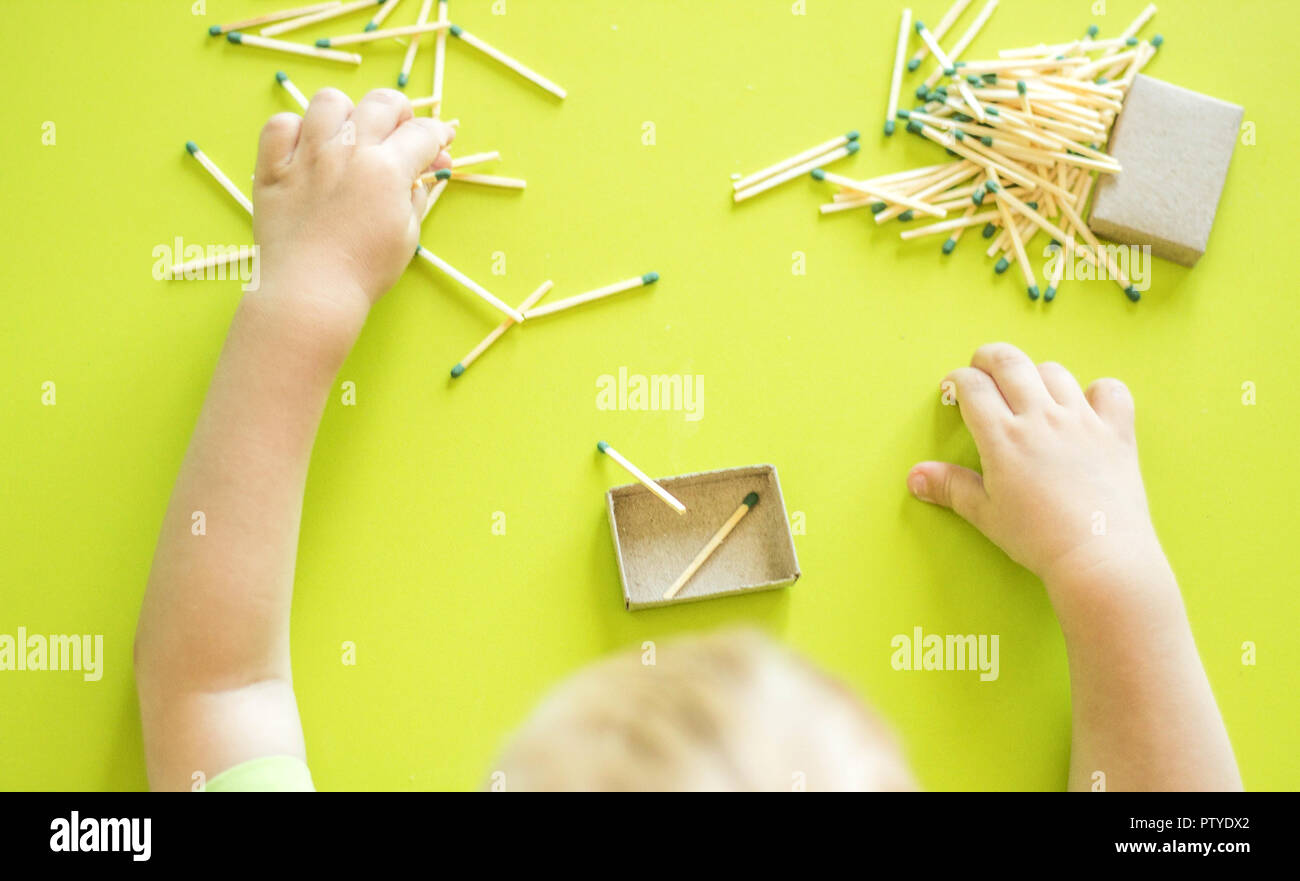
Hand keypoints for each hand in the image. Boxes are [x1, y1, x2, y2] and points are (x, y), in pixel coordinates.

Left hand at [251, 88, 454, 317]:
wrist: (310, 292)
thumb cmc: (365, 271)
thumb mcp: (407, 236)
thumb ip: (416, 197)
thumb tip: (420, 175)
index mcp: (387, 170)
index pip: (423, 133)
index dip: (438, 135)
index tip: (441, 142)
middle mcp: (348, 151)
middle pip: (383, 103)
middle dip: (402, 114)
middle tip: (402, 134)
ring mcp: (306, 155)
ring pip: (330, 101)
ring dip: (348, 113)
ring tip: (350, 136)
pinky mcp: (273, 168)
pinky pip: (281, 124)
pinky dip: (295, 130)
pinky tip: (307, 150)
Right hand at [908, 343, 1165, 598]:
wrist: (1099, 555)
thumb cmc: (1037, 538)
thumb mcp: (985, 514)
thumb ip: (950, 487)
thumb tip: (914, 476)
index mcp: (1003, 437)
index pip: (973, 386)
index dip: (957, 380)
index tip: (954, 390)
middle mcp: (1040, 417)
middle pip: (1010, 362)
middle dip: (989, 357)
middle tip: (982, 369)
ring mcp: (1081, 420)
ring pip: (1054, 371)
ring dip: (1036, 374)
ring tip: (1030, 392)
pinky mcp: (1116, 430)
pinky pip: (1109, 390)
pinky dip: (1097, 391)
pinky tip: (1086, 407)